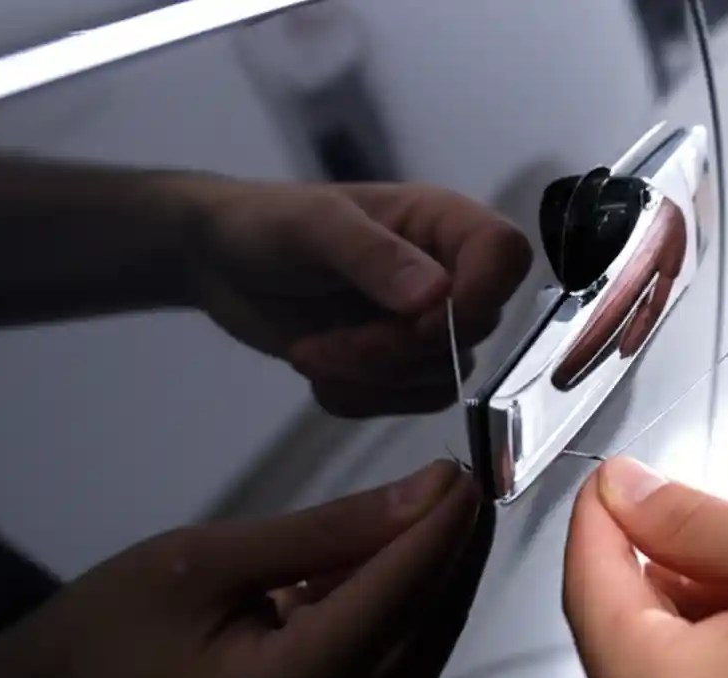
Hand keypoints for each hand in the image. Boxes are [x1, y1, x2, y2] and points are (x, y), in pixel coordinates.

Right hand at [0, 461, 478, 677]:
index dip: (437, 532)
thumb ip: (323, 532)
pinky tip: (395, 555)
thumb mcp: (204, 562)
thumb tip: (425, 492)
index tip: (463, 473)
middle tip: (460, 479)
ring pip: (421, 645)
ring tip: (432, 506)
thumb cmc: (116, 632)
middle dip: (449, 547)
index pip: (390, 603)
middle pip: (422, 628)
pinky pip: (396, 662)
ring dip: (432, 574)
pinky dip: (403, 605)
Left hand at [170, 178, 532, 416]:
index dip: (479, 296)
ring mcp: (429, 324)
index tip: (418, 321)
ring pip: (443, 378)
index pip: (507, 255)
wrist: (221, 264)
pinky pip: (412, 404)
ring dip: (370, 379)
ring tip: (311, 354)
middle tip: (325, 345)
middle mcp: (449, 273)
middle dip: (393, 351)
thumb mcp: (311, 228)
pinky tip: (320, 371)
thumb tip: (436, 298)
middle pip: (472, 331)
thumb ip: (372, 257)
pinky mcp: (403, 366)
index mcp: (441, 223)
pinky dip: (361, 400)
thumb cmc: (266, 226)